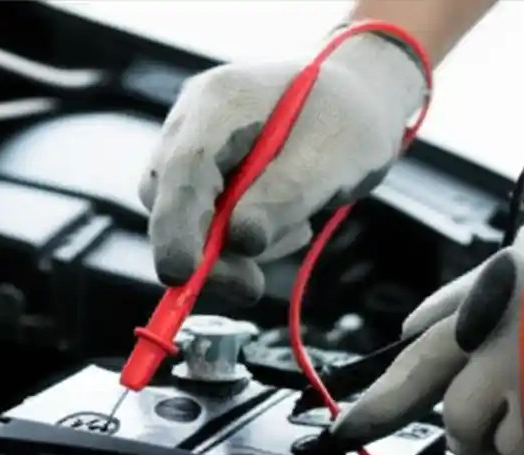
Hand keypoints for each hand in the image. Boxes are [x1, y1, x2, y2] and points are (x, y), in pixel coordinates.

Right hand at [138, 33, 426, 304]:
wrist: (354, 99)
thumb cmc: (347, 121)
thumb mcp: (332, 160)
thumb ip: (285, 197)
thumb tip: (240, 241)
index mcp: (222, 102)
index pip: (183, 169)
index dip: (175, 226)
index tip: (181, 274)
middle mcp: (193, 118)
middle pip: (169, 197)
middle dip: (206, 251)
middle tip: (252, 285)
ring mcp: (192, 143)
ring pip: (184, 216)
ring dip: (232, 245)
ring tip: (294, 226)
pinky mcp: (202, 169)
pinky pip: (203, 218)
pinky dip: (238, 235)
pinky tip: (281, 220)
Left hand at [329, 138, 523, 454]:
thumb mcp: (520, 250)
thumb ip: (460, 296)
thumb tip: (410, 328)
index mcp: (485, 312)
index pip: (413, 371)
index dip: (374, 406)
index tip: (344, 430)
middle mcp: (509, 355)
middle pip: (460, 423)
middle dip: (469, 427)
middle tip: (491, 415)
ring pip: (510, 446)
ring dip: (520, 434)